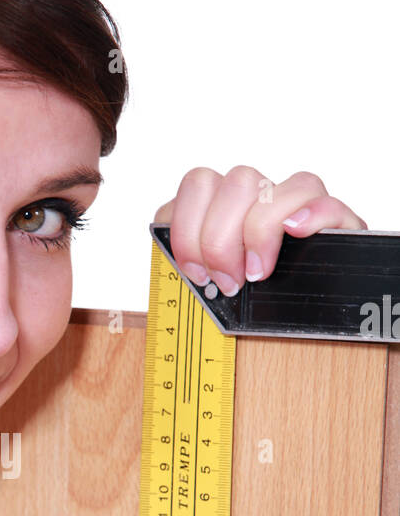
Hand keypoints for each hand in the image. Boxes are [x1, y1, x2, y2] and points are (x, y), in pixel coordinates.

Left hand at [153, 166, 367, 296]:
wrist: (299, 334)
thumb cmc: (246, 309)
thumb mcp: (207, 292)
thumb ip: (186, 270)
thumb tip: (179, 268)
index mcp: (224, 209)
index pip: (199, 184)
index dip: (189, 229)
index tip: (197, 272)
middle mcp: (259, 201)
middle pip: (237, 181)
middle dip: (221, 239)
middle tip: (228, 281)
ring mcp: (298, 208)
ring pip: (274, 185)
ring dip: (258, 230)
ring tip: (258, 273)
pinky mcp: (335, 223)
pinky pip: (326, 201)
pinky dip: (311, 213)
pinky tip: (297, 232)